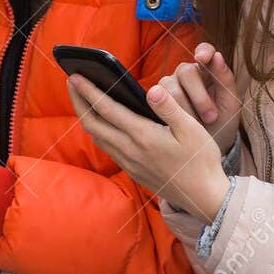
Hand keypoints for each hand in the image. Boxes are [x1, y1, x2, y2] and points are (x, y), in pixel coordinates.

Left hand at [67, 73, 229, 221]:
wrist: (202, 198)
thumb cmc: (201, 161)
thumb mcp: (192, 130)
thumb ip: (170, 108)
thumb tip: (152, 89)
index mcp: (143, 136)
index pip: (107, 109)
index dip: (88, 91)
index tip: (75, 76)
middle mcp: (130, 150)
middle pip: (92, 123)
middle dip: (78, 100)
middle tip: (71, 81)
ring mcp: (129, 162)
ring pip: (97, 137)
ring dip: (86, 116)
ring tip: (82, 98)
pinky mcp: (132, 170)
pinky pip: (107, 148)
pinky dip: (98, 131)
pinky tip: (102, 122)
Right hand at [163, 42, 240, 153]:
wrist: (208, 147)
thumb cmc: (222, 122)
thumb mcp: (230, 104)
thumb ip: (226, 80)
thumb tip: (218, 56)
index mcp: (208, 70)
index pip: (204, 50)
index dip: (202, 51)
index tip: (201, 58)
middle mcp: (187, 73)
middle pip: (186, 72)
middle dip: (199, 96)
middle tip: (211, 117)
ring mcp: (169, 86)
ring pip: (170, 88)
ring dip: (186, 108)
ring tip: (198, 125)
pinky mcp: (156, 101)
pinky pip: (157, 102)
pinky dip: (170, 113)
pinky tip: (178, 124)